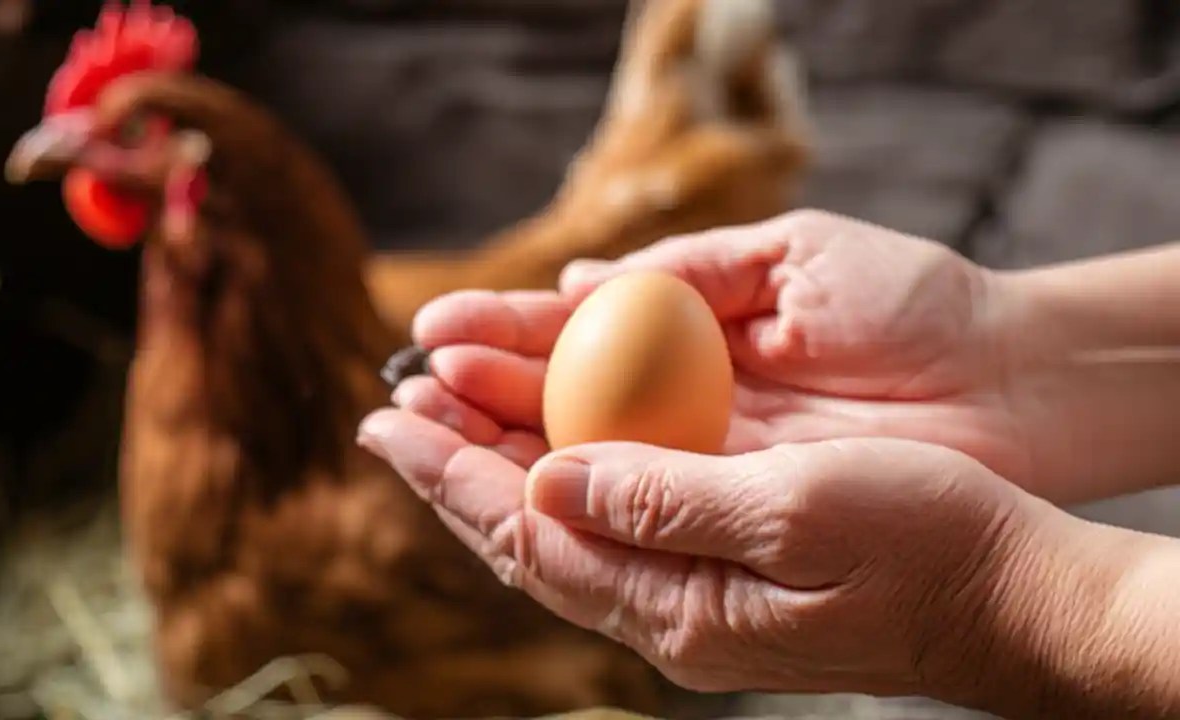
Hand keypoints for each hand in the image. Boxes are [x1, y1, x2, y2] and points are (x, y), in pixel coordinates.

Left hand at [356, 411, 1066, 708]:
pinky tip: (550, 447)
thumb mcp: (798, 511)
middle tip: (390, 412)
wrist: (1011, 598)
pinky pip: (616, 522)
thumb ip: (665, 501)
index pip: (529, 535)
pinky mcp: (724, 572)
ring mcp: (695, 596)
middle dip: (455, 472)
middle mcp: (670, 611)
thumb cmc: (925, 548)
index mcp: (677, 605)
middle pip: (530, 538)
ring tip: (445, 418)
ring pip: (567, 530)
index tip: (390, 423)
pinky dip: (565, 478)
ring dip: (501, 470)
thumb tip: (547, 479)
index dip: (452, 476)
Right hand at [393, 209, 1038, 493]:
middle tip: (400, 402)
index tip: (427, 341)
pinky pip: (638, 518)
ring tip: (421, 439)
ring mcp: (706, 471)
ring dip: (497, 460)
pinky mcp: (739, 520)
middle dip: (472, 410)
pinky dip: (572, 505)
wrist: (1012, 383)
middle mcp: (683, 414)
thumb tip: (580, 280)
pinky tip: (510, 488)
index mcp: (689, 342)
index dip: (496, 344)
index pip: (569, 348)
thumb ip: (686, 271)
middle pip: (555, 417)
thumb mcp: (791, 258)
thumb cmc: (910, 307)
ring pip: (580, 473)